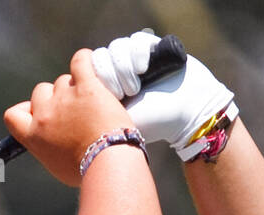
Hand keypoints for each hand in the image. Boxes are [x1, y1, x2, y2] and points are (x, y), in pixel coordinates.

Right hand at [3, 49, 135, 187]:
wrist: (106, 162)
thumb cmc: (84, 170)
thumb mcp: (55, 165)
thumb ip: (47, 148)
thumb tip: (51, 143)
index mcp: (32, 135)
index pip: (13, 115)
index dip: (26, 110)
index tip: (38, 113)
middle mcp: (44, 114)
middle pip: (40, 91)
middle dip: (54, 96)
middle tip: (73, 108)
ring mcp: (64, 98)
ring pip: (62, 80)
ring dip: (74, 86)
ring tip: (91, 99)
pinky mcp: (86, 87)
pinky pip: (80, 61)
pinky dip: (84, 59)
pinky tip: (89, 62)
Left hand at [92, 31, 236, 158]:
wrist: (188, 115)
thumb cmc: (150, 124)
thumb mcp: (115, 122)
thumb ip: (92, 108)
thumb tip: (75, 97)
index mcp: (104, 89)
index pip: (84, 71)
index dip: (91, 80)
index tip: (100, 101)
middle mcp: (118, 72)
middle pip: (98, 57)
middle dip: (107, 75)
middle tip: (121, 95)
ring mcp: (135, 60)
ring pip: (115, 47)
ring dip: (123, 66)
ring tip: (135, 88)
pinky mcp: (152, 49)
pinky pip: (135, 40)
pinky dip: (137, 53)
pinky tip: (144, 69)